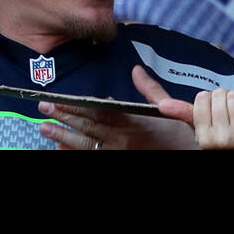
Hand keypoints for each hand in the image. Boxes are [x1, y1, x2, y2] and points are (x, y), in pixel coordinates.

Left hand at [38, 65, 196, 149]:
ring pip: (86, 145)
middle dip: (64, 117)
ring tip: (44, 128)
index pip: (99, 111)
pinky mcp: (119, 164)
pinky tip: (61, 149)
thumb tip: (136, 69)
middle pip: (88, 127)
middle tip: (43, 108)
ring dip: (64, 136)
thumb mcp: (167, 109)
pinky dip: (76, 154)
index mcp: (133, 122)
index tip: (59, 99)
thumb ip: (149, 90)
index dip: (77, 105)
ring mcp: (119, 155)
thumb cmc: (181, 135)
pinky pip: (94, 159)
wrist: (191, 156)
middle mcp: (123, 140)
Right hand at [158, 87, 233, 149]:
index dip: (210, 102)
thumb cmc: (225, 136)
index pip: (202, 98)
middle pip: (218, 95)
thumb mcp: (198, 125)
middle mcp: (219, 140)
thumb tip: (136, 72)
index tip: (216, 116)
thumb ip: (169, 103)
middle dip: (225, 101)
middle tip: (231, 118)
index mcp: (202, 138)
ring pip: (233, 95)